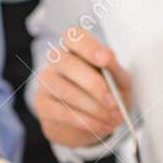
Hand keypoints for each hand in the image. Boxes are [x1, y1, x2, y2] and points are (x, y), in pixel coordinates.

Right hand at [33, 26, 132, 148]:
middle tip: (113, 103)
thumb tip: (109, 61)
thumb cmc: (105, 94)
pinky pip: (62, 112)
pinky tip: (102, 126)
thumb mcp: (119, 81)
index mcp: (76, 48)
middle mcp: (57, 61)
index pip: (73, 36)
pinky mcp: (42, 105)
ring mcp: (46, 82)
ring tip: (112, 118)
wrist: (92, 122)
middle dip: (94, 85)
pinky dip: (86, 121)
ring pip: (66, 91)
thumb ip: (116, 71)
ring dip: (93, 108)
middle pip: (68, 64)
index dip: (89, 46)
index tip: (106, 59)